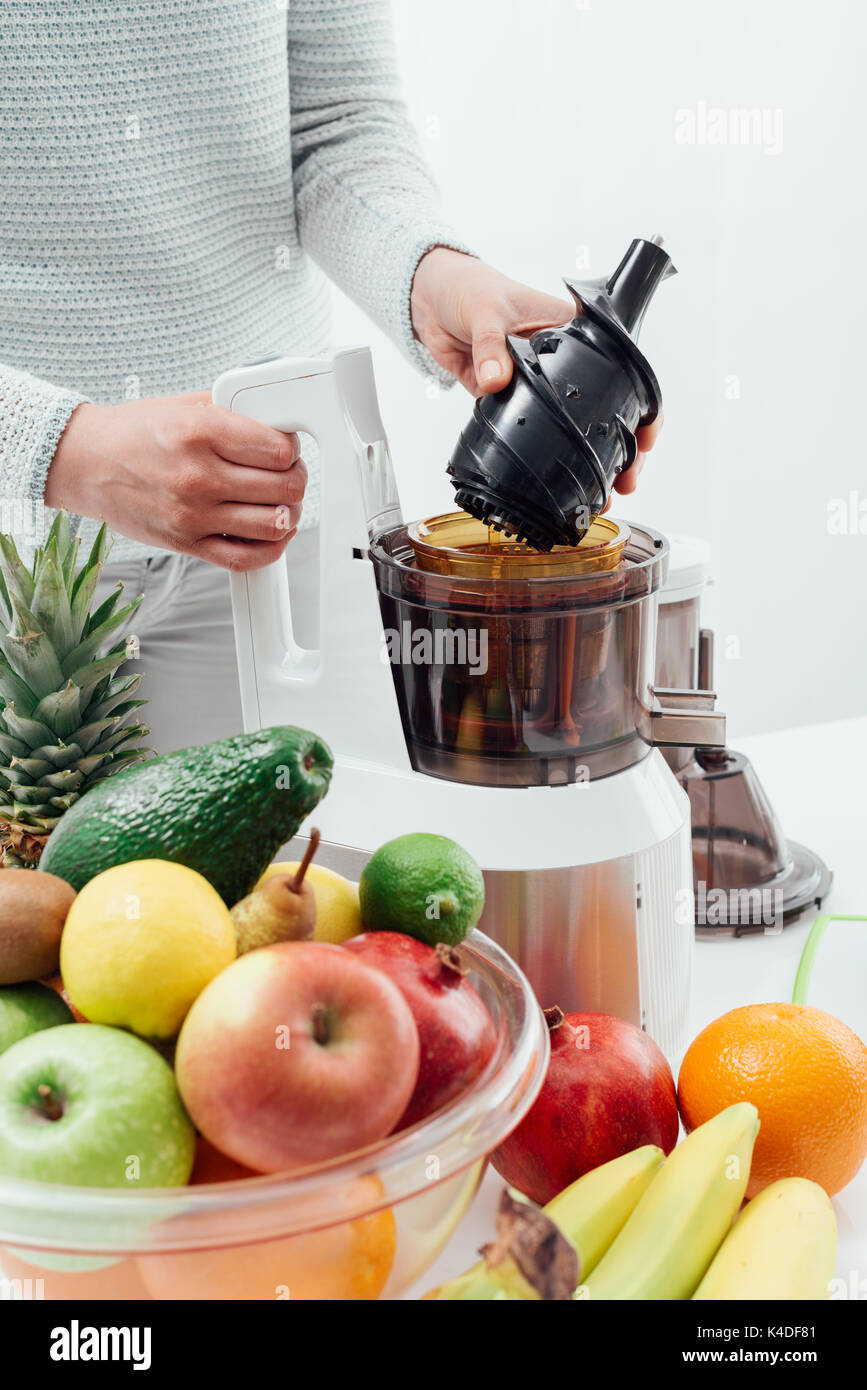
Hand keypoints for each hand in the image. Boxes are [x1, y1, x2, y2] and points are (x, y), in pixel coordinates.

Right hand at [47, 393, 306, 570]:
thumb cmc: (135, 433)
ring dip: (289, 514)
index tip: (286, 450)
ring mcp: (194, 514)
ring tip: (282, 503)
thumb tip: (279, 427)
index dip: (292, 449)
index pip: (279, 450)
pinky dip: (271, 549)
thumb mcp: (188, 404)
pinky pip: (246, 558)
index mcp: (202, 431)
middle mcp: (199, 475)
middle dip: (295, 480)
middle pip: (284, 488)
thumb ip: (235, 414)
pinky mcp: (187, 543)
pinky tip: (271, 533)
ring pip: (274, 524)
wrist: (87, 463)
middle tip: (288, 475)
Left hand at [411, 247, 661, 494]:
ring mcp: (542, 387)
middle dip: (622, 446)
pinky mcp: (514, 403)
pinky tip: (563, 485)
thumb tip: (495, 379)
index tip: (646, 432)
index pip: (622, 368)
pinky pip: (537, 434)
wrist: (433, 301)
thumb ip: (491, 346)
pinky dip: (551, 460)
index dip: (641, 403)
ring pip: (578, 428)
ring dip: (593, 460)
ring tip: (602, 493)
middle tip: (626, 477)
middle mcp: (566, 363)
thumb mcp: (487, 313)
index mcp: (574, 332)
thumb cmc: (471, 291)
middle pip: (608, 407)